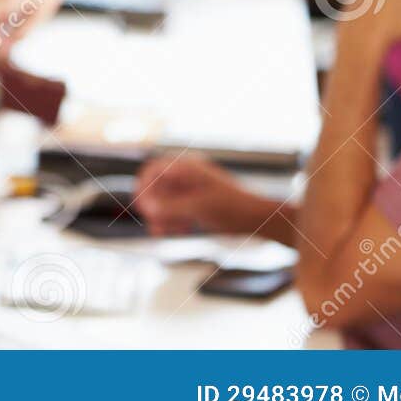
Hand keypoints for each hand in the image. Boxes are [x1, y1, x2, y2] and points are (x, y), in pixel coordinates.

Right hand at [132, 152, 265, 236]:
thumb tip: (146, 207)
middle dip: (154, 207)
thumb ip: (169, 207)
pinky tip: (180, 230)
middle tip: (154, 225)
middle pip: (157, 187)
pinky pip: (177, 209)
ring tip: (164, 232)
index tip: (142, 205)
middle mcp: (187, 176)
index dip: (143, 186)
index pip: (153, 169)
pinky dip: (174, 219)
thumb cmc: (233, 207)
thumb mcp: (197, 208)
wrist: (258, 218)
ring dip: (163, 216)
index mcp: (187, 168)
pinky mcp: (197, 203)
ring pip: (166, 201)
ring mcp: (192, 189)